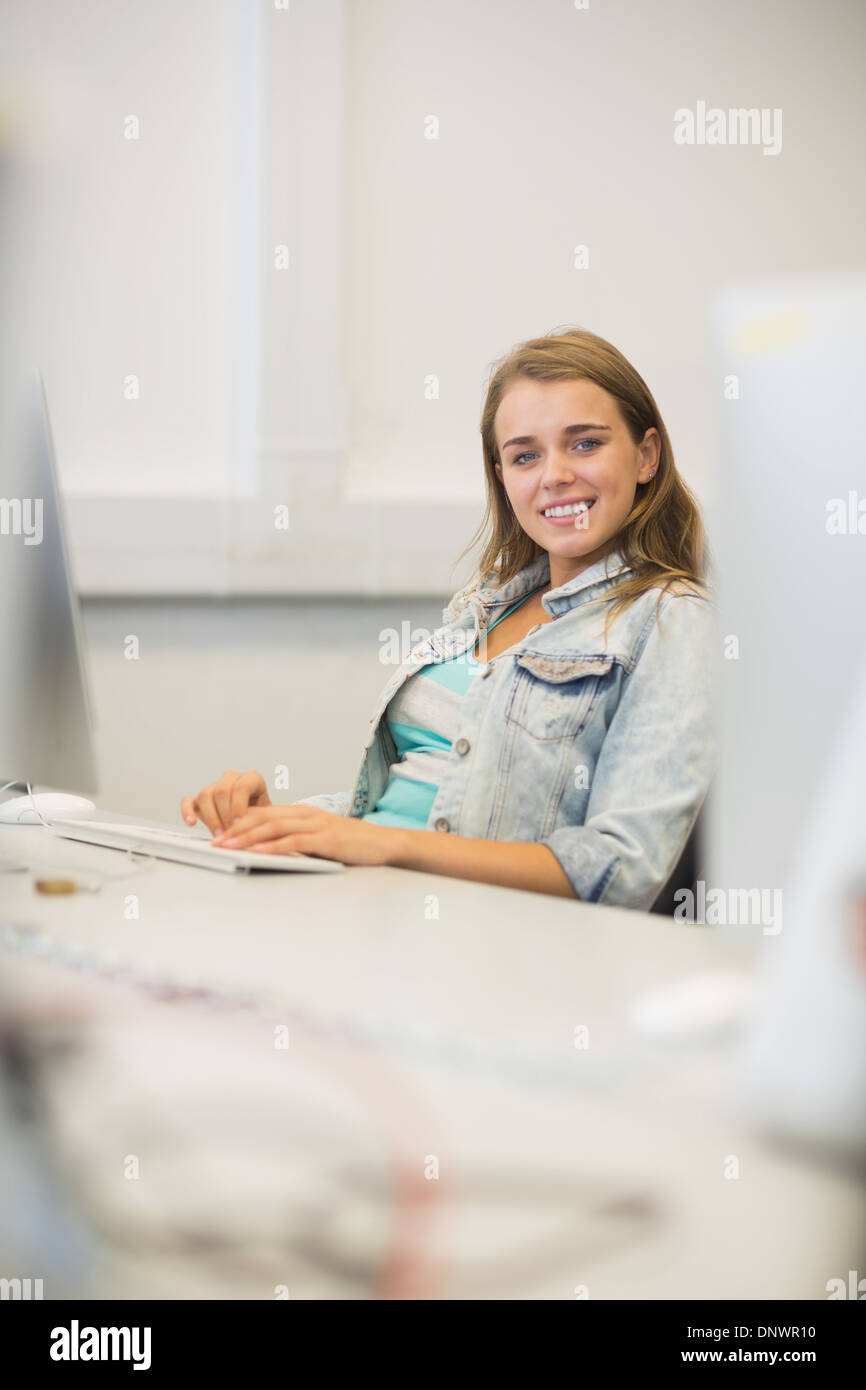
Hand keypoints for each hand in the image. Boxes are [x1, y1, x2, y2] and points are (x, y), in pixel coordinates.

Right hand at [180, 769, 271, 833]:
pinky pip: (188, 801)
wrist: (255, 821)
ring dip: (211, 818)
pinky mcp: (199, 799)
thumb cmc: (263, 818)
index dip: (238, 805)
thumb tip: (250, 832)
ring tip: (218, 835)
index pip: (242, 786)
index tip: (238, 823)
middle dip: (225, 815)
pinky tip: (191, 822)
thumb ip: (258, 819)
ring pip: (205, 794)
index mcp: (251, 779)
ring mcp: (214, 787)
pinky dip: (187, 811)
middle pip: (222, 791)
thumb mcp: (266, 816)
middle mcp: (231, 779)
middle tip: (229, 833)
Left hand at [211, 804, 399, 865]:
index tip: (219, 833)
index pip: (264, 813)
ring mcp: (316, 825)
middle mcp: (306, 814)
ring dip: (247, 837)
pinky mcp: (325, 839)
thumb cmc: (351, 844)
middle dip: (236, 830)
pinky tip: (258, 851)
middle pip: (263, 818)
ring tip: (228, 846)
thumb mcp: (319, 838)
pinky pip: (294, 841)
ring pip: (274, 827)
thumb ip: (297, 839)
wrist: (383, 843)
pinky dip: (273, 846)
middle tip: (215, 842)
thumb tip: (270, 848)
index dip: (239, 822)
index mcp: (303, 813)